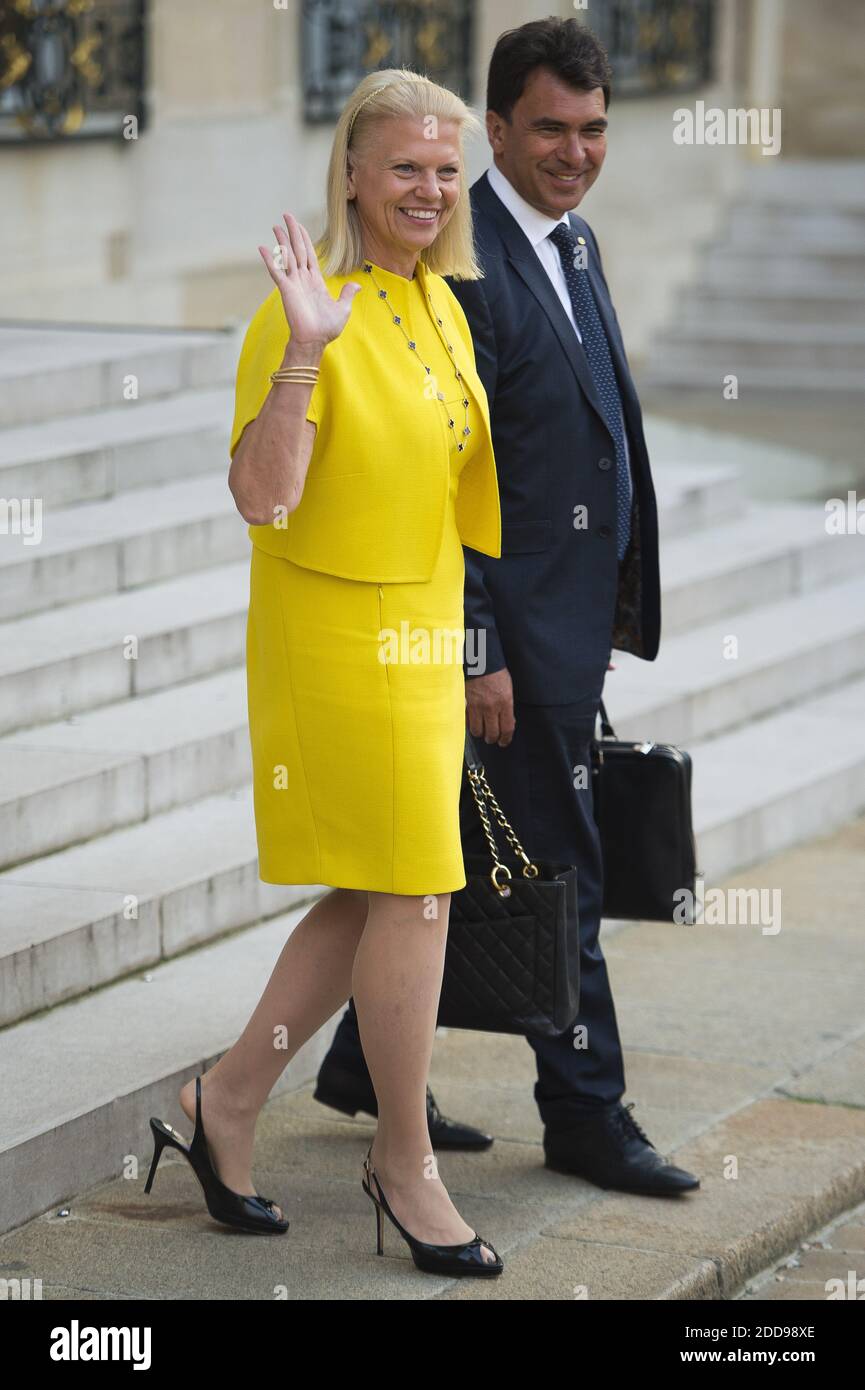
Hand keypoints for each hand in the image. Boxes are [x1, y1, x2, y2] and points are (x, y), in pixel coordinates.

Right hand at [258, 213, 360, 346]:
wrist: (315, 341)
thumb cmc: (327, 328)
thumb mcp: (343, 309)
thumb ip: (347, 294)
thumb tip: (356, 285)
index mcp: (315, 281)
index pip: (309, 254)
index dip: (305, 239)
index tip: (298, 226)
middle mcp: (302, 279)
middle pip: (297, 249)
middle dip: (292, 232)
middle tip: (287, 215)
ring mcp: (293, 283)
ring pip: (287, 256)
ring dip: (282, 241)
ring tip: (276, 226)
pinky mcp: (287, 290)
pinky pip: (276, 272)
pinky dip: (270, 260)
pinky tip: (262, 248)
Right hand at [466, 667, 514, 747]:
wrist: (479, 661)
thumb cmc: (495, 673)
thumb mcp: (507, 689)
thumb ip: (507, 707)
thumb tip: (507, 722)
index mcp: (505, 702)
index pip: (507, 728)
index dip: (506, 739)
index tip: (504, 742)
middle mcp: (491, 707)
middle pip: (491, 733)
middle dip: (492, 738)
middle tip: (492, 738)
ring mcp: (476, 706)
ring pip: (477, 731)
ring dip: (480, 733)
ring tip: (482, 731)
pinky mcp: (465, 704)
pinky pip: (467, 722)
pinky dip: (470, 724)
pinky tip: (473, 722)